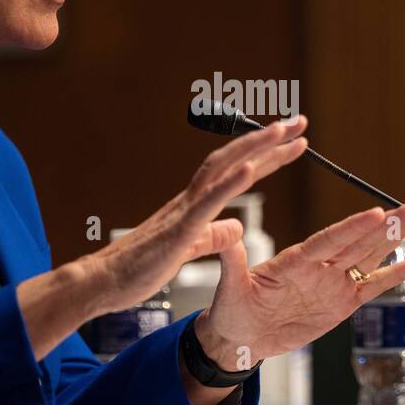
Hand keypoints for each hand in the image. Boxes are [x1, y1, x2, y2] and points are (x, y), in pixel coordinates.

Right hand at [82, 115, 309, 316]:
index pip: (238, 171)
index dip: (268, 154)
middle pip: (234, 159)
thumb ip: (214, 236)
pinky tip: (251, 169)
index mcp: (195, 205)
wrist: (104, 283)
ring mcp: (183, 211)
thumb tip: (238, 225)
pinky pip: (206, 203)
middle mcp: (191, 199)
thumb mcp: (190, 250)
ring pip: (221, 169)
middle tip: (300, 121)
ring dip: (253, 148)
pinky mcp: (178, 231)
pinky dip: (230, 183)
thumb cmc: (140, 268)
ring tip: (281, 130)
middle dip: (268, 139)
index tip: (294, 140)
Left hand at [194, 202, 404, 368]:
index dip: (352, 229)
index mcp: (294, 260)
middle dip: (384, 227)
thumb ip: (234, 263)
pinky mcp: (342, 303)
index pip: (328, 241)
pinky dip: (395, 275)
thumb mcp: (230, 288)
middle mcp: (318, 267)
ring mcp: (333, 283)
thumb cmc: (232, 310)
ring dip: (393, 241)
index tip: (375, 213)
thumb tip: (227, 238)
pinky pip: (372, 287)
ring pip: (368, 258)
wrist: (242, 336)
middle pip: (356, 244)